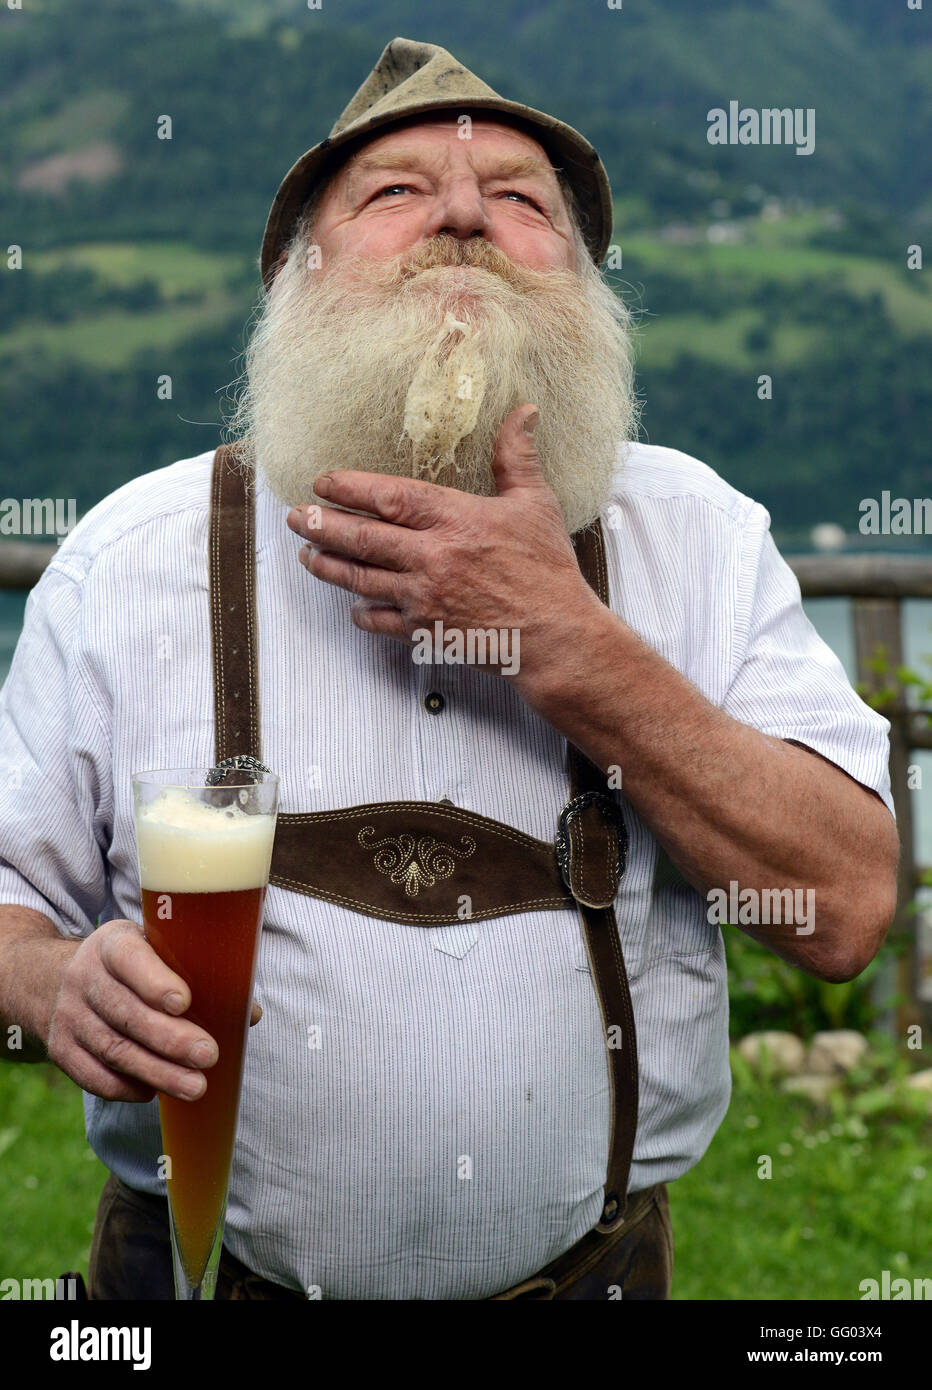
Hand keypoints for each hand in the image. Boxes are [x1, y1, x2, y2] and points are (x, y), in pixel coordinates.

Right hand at [45, 919, 261, 1103]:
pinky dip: (126, 1088)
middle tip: (208, 1055)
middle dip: (170, 1038)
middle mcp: (84, 977)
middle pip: (126, 1012)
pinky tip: (154, 1092)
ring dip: (157, 1072)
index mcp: (112, 944)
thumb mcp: (152, 951)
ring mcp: (68, 1015)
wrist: (51, 981)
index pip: (129, 958)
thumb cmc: (127, 968)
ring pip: (113, 1049)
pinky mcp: (60, 1049)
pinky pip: (93, 1076)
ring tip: (195, 1087)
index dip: (154, 981)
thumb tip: (248, 1014)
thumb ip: (197, 974)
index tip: (184, 1002)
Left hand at [286, 405, 604, 694]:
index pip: (389, 497)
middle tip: (297, 518)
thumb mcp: (536, 504)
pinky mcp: (426, 630)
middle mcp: (433, 558)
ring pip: (362, 579)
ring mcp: (425, 597)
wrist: (556, 636)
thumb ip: (517, 457)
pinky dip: (362, 612)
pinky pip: (380, 621)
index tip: (324, 482)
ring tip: (307, 556)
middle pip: (363, 538)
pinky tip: (353, 605)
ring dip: (330, 567)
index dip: (350, 488)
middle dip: (322, 526)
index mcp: (456, 520)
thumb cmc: (547, 572)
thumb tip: (523, 413)